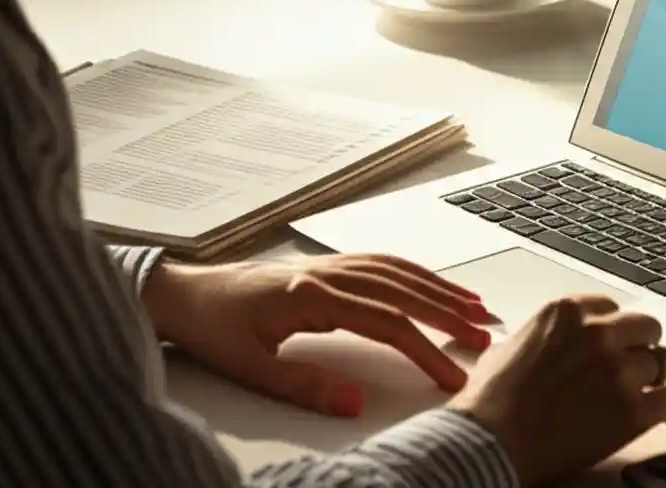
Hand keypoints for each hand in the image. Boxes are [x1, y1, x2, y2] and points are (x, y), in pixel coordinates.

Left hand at [142, 254, 494, 416]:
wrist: (181, 292)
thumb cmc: (211, 326)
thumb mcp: (251, 368)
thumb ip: (305, 386)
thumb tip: (355, 403)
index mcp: (311, 297)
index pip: (386, 323)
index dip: (425, 350)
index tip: (451, 375)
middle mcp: (326, 273)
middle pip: (403, 291)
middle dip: (448, 315)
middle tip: (484, 338)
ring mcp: (328, 265)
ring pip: (398, 272)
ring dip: (440, 289)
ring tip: (474, 308)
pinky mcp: (325, 266)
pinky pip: (381, 263)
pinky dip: (414, 273)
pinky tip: (432, 284)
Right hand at [448, 295, 665, 485]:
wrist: (489, 443)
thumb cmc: (489, 401)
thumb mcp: (508, 348)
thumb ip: (543, 337)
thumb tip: (553, 345)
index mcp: (567, 312)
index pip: (612, 308)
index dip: (612, 329)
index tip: (611, 343)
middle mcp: (598, 333)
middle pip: (647, 327)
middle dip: (640, 345)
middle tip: (632, 365)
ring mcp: (619, 371)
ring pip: (662, 362)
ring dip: (652, 378)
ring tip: (640, 392)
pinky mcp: (633, 410)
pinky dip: (663, 406)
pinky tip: (649, 412)